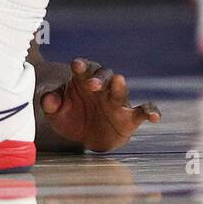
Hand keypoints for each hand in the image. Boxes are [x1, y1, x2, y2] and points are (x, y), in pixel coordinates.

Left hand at [39, 59, 159, 152]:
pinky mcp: (130, 117)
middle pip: (104, 76)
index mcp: (84, 80)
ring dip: (119, 86)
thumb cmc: (71, 117)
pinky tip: (154, 118)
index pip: (83, 69)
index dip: (80, 66)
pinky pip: (143, 111)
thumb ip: (50, 103)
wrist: (87, 137)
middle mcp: (103, 87)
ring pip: (121, 90)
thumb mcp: (56, 113)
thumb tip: (48, 99)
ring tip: (119, 80)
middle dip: (99, 78)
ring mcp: (117, 101)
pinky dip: (151, 111)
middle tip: (92, 84)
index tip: (75, 65)